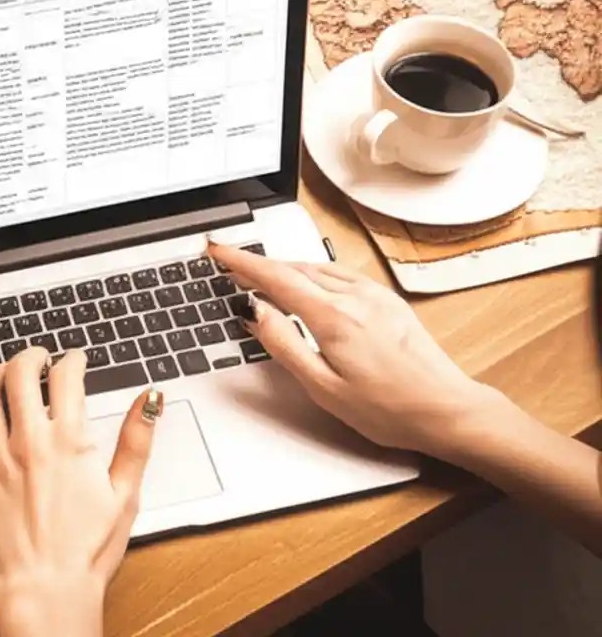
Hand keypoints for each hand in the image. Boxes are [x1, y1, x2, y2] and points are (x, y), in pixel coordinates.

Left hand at [0, 347, 161, 636]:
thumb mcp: (125, 493)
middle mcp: (29, 443)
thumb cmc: (87, 550)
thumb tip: (150, 400)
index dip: (72, 359)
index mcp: (69, 443)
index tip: (76, 359)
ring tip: (8, 375)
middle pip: (19, 373)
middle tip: (39, 357)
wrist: (47, 590)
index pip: (65, 376)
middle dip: (30, 356)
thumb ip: (137, 440)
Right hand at [210, 243, 510, 458]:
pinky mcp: (387, 300)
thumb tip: (255, 312)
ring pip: (317, 269)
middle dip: (258, 263)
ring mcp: (374, 295)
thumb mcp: (322, 386)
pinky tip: (305, 284)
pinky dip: (311, 273)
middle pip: (295, 268)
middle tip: (229, 263)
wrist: (446, 411)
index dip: (241, 262)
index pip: (275, 277)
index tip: (217, 251)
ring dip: (284, 268)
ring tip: (259, 275)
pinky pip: (339, 275)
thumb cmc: (388, 409)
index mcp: (334, 317)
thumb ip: (284, 344)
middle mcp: (356, 297)